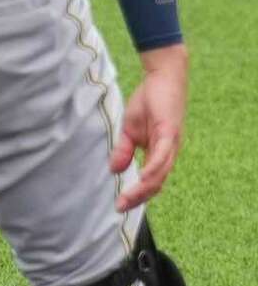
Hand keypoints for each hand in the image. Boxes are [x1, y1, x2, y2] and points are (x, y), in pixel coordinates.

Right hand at [112, 43, 186, 211]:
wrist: (163, 78)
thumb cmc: (149, 102)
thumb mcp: (130, 129)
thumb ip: (123, 150)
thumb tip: (114, 170)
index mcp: (159, 153)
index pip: (150, 181)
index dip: (136, 195)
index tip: (118, 205)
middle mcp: (168, 153)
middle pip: (156, 184)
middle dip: (138, 197)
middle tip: (120, 207)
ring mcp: (171, 144)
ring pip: (160, 174)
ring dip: (144, 188)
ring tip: (128, 198)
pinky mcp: (170, 132)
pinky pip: (162, 155)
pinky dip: (154, 168)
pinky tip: (144, 177)